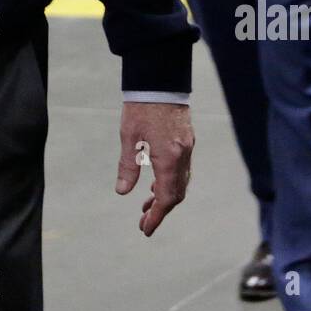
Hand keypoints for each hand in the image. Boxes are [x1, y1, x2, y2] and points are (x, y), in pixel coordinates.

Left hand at [116, 102, 193, 236]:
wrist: (160, 80)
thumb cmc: (141, 106)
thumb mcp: (129, 137)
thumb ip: (128, 166)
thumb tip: (123, 191)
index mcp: (169, 158)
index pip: (165, 197)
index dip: (156, 216)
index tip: (146, 230)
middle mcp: (183, 156)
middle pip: (176, 194)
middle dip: (161, 210)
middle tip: (144, 221)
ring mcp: (188, 148)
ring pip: (181, 182)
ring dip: (165, 197)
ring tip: (147, 205)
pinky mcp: (187, 139)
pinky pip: (183, 170)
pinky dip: (171, 182)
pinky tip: (156, 183)